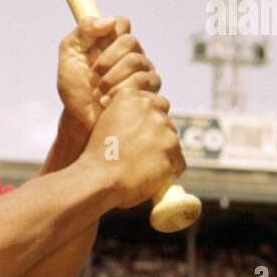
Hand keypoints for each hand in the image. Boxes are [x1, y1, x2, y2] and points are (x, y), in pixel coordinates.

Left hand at [57, 15, 161, 130]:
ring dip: (111, 80)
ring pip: (137, 64)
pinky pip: (144, 84)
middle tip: (92, 77)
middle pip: (130, 42)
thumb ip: (82, 32)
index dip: (108, 34)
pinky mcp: (150, 92)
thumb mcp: (69, 55)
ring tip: (98, 94)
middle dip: (106, 61)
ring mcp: (145, 72)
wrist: (80, 120)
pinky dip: (120, 94)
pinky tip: (108, 103)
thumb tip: (108, 21)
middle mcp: (133, 54)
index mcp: (114, 42)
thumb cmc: (75, 87)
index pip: (122, 23)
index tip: (92, 51)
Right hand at [84, 88, 185, 208]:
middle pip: (164, 119)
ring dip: (162, 153)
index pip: (152, 103)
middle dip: (157, 134)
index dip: (146, 121)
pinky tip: (151, 176)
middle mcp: (149, 107)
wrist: (100, 180)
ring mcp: (163, 127)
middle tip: (141, 152)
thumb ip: (126, 116)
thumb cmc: (97, 157)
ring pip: (171, 140)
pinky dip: (169, 169)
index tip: (136, 136)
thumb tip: (142, 123)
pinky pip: (178, 160)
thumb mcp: (105, 123)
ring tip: (143, 167)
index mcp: (129, 97)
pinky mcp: (173, 148)